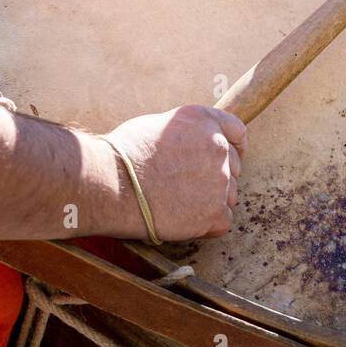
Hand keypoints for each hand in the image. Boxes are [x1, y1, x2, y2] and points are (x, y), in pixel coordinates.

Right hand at [106, 105, 245, 240]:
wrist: (108, 183)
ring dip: (211, 201)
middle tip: (188, 188)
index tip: (227, 157)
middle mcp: (218, 147)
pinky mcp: (214, 212)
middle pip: (234, 166)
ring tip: (178, 204)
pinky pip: (223, 221)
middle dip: (216, 177)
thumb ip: (185, 133)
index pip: (237, 132)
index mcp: (205, 121)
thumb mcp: (157, 125)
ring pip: (229, 195)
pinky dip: (207, 224)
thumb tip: (190, 144)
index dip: (233, 146)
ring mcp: (219, 181)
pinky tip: (183, 221)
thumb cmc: (122, 155)